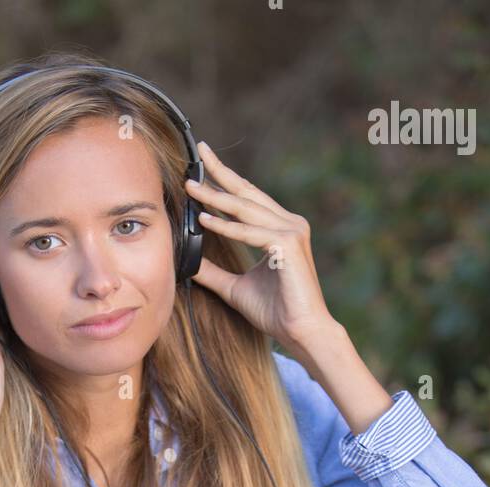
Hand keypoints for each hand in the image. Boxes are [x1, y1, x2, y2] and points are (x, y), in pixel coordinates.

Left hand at [185, 140, 339, 358]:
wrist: (301, 332)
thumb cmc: (276, 311)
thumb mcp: (235, 287)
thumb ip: (214, 272)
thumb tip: (189, 263)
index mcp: (281, 228)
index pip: (249, 198)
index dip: (225, 180)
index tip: (203, 165)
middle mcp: (289, 224)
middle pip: (248, 193)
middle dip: (220, 173)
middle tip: (198, 152)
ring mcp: (291, 232)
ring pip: (246, 209)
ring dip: (216, 197)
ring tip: (190, 187)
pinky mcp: (288, 245)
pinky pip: (251, 232)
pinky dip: (227, 227)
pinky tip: (204, 220)